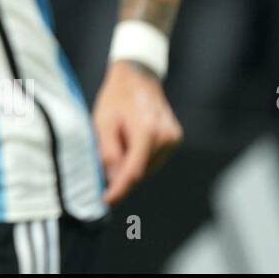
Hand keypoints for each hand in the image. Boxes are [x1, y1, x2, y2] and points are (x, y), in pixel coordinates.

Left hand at [92, 60, 182, 204]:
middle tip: (105, 155)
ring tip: (120, 138)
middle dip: (121, 171)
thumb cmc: (116, 97)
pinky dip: (139, 157)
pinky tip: (131, 140)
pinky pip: (153, 158)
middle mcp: (165, 137)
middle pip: (140, 170)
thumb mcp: (102, 121)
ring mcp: (173, 138)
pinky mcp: (175, 138)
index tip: (106, 200)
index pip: (133, 171)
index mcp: (147, 131)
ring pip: (147, 167)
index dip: (119, 189)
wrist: (138, 77)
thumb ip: (108, 151)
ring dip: (130, 163)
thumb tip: (112, 179)